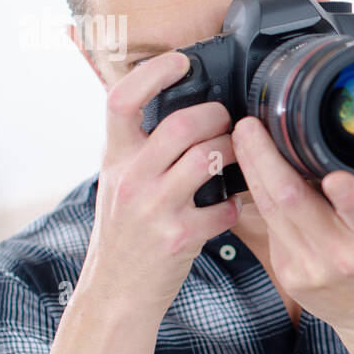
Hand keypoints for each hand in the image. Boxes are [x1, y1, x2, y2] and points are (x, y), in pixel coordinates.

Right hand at [82, 52, 240, 310]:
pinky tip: (230, 206)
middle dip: (216, 115)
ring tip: (239, 155)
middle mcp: (130, 178)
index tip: (181, 61)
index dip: (152, 72)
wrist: (115, 292)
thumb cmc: (125, 234)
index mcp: (114, 159)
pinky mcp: (178, 236)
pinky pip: (222, 206)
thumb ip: (140, 150)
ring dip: (234, 151)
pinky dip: (233, 203)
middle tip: (228, 121)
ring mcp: (153, 208)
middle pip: (180, 123)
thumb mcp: (117, 184)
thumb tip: (176, 111)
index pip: (120, 99)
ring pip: (207, 158)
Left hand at [230, 115, 353, 337]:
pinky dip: (261, 195)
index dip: (348, 195)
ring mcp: (311, 267)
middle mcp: (342, 253)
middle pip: (293, 202)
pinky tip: (254, 172)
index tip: (336, 179)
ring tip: (242, 138)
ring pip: (271, 210)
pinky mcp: (289, 275)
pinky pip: (269, 225)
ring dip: (252, 170)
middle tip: (248, 126)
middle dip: (264, 159)